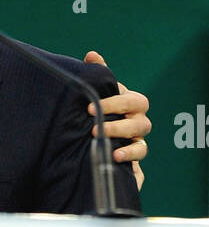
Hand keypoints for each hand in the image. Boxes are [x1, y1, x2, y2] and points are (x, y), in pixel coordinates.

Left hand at [84, 52, 149, 190]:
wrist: (85, 144)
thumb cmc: (95, 113)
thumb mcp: (93, 95)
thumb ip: (96, 75)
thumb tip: (92, 55)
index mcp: (129, 106)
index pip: (131, 100)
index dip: (114, 103)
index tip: (90, 109)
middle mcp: (136, 125)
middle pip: (140, 123)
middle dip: (118, 126)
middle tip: (96, 129)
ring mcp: (135, 146)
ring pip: (141, 146)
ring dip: (127, 148)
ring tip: (108, 151)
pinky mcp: (131, 167)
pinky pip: (138, 171)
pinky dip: (129, 168)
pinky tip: (116, 165)